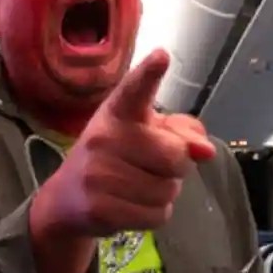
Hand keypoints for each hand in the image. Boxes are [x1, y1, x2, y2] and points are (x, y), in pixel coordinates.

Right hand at [38, 48, 215, 236]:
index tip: (161, 56)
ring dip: (164, 193)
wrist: (68, 199)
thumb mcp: (148, 133)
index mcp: (118, 111)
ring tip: (137, 186)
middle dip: (176, 167)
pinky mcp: (100, 208)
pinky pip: (157, 215)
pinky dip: (154, 214)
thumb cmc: (118, 156)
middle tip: (151, 166)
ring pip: (169, 190)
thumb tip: (205, 151)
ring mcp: (98, 174)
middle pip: (176, 157)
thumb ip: (184, 133)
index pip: (135, 90)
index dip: (149, 74)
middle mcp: (105, 137)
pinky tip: (131, 205)